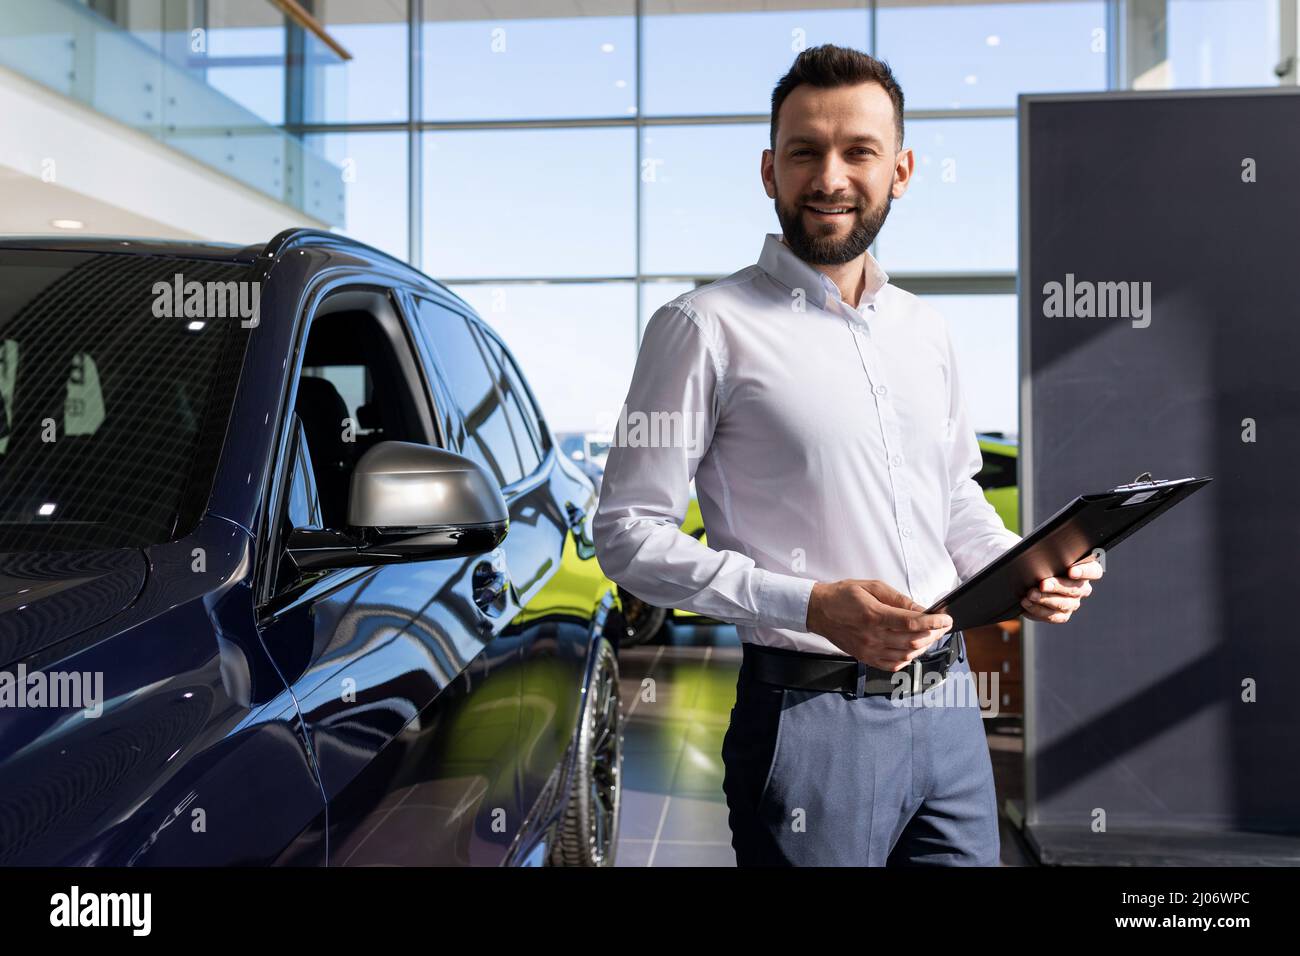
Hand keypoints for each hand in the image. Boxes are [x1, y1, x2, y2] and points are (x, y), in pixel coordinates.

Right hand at [806, 579, 953, 671]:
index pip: (912, 622)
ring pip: (906, 655)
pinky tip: (912, 649)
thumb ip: (898, 599)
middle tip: (943, 626)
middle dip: (934, 634)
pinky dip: (908, 659)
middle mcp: (872, 636)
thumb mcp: (872, 587)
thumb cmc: (843, 595)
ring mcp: (868, 650)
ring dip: (923, 646)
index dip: (933, 622)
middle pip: (913, 641)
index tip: (946, 619)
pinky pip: (893, 665)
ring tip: (930, 636)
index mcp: (874, 615)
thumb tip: (921, 609)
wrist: (818, 611)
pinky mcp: (865, 658)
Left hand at [1020, 554, 1103, 623]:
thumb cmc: (1043, 562)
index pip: (1094, 571)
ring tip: (1030, 594)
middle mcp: (1082, 587)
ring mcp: (1073, 603)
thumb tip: (1043, 559)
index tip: (1071, 571)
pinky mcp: (1062, 615)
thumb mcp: (1048, 556)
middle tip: (1042, 584)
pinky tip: (1027, 604)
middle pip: (1075, 589)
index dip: (1084, 572)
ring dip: (1045, 599)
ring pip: (1063, 604)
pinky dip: (1038, 610)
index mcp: (1085, 569)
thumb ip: (1052, 557)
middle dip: (1057, 586)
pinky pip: (1053, 616)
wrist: (1029, 578)